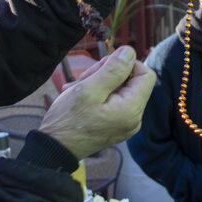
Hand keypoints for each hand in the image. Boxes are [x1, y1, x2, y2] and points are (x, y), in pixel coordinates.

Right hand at [39, 46, 155, 159]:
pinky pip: (114, 102)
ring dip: (100, 82)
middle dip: (109, 73)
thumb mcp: (89, 89)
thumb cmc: (68, 120)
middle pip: (133, 82)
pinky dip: (99, 94)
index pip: (146, 75)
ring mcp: (125, 124)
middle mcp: (134, 119)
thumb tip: (129, 52)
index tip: (104, 66)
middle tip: (85, 77)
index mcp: (131, 110)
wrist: (55, 148)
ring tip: (77, 88)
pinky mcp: (116, 126)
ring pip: (121, 90)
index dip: (127, 64)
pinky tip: (81, 96)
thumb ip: (113, 70)